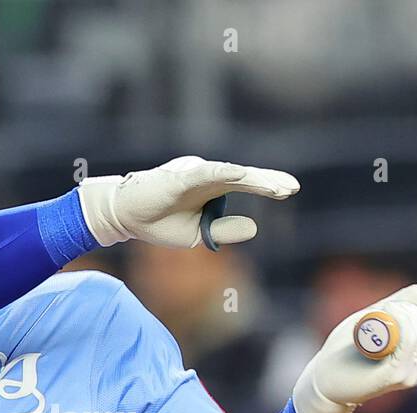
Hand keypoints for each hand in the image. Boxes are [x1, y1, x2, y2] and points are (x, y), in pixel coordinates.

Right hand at [77, 155, 298, 248]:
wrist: (125, 217)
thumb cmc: (159, 223)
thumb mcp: (198, 234)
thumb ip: (225, 230)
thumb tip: (256, 227)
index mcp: (212, 189)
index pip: (246, 185)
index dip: (268, 186)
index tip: (290, 190)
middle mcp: (206, 177)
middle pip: (243, 177)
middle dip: (268, 182)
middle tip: (291, 188)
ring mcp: (193, 175)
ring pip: (229, 175)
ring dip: (253, 181)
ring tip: (275, 188)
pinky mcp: (178, 178)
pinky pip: (204, 175)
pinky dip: (222, 174)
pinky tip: (240, 176)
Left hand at [291, 284, 416, 412]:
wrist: (322, 380)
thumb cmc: (344, 351)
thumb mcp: (373, 321)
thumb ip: (398, 307)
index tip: (396, 310)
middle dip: (409, 309)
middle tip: (383, 311)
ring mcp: (408, 374)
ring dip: (400, 313)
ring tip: (377, 316)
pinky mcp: (394, 376)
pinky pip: (408, 342)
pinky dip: (396, 323)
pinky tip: (379, 322)